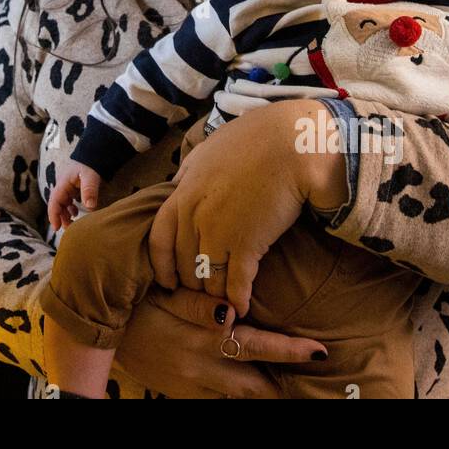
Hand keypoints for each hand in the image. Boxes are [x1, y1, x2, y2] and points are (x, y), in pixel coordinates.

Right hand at [47, 160, 101, 230]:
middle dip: (59, 217)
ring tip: (71, 224)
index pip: (54, 202)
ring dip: (64, 214)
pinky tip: (75, 213)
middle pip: (56, 205)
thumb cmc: (90, 163)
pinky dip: (70, 209)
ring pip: (62, 204)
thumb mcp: (90, 176)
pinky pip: (67, 200)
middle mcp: (62, 186)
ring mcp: (67, 187)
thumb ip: (89, 190)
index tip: (56, 228)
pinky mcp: (72, 187)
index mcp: (62, 184)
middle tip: (66, 229)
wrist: (93, 152)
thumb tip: (90, 207)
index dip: (53, 215)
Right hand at [111, 285, 327, 398]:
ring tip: (286, 386)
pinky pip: (216, 399)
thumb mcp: (164, 296)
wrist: (102, 333)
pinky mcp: (181, 393)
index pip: (256, 347)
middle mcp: (200, 369)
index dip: (289, 350)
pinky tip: (247, 383)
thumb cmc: (138, 303)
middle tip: (311, 377)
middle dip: (283, 386)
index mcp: (201, 340)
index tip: (319, 350)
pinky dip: (236, 394)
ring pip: (238, 397)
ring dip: (262, 392)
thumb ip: (198, 305)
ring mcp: (191, 386)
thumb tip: (232, 311)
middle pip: (254, 387)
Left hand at [149, 100, 343, 318]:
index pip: (159, 240)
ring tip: (223, 306)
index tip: (169, 280)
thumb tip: (175, 184)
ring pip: (207, 279)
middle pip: (183, 265)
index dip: (163, 266)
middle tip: (202, 296)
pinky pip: (235, 284)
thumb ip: (187, 172)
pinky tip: (243, 307)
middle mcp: (194, 216)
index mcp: (182, 193)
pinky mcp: (247, 245)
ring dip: (215, 296)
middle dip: (192, 284)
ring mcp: (218, 232)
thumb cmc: (253, 141)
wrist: (290, 144)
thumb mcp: (208, 151)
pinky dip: (238, 299)